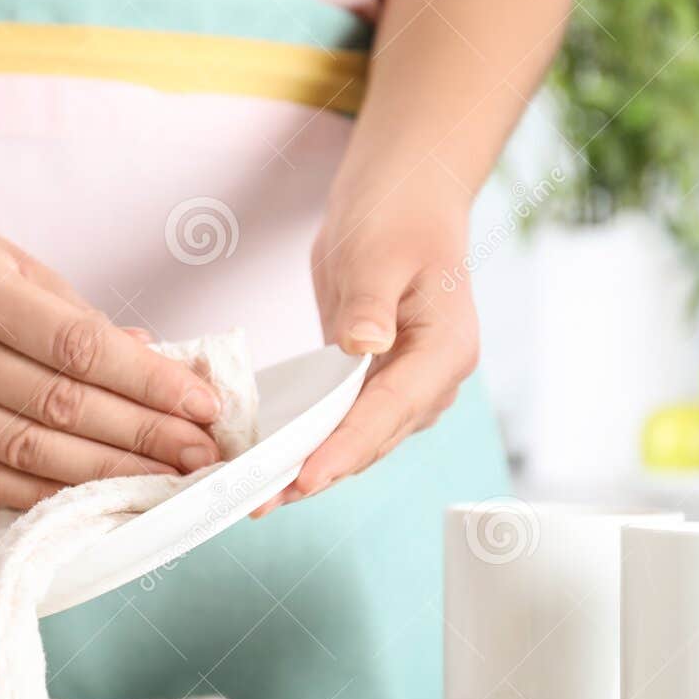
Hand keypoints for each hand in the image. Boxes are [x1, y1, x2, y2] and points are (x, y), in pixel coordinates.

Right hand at [0, 226, 223, 508]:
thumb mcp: (27, 271)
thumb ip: (88, 325)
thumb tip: (163, 372)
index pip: (79, 348)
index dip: (148, 383)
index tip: (202, 405)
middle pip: (61, 407)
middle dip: (144, 436)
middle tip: (202, 455)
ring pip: (33, 454)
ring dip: (111, 473)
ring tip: (167, 479)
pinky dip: (55, 494)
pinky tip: (104, 494)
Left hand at [253, 202, 478, 516]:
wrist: (402, 196)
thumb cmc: (398, 215)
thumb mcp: (378, 254)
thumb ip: (370, 304)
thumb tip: (363, 347)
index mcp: (443, 351)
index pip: (388, 412)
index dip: (344, 449)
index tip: (304, 479)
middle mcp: (430, 379)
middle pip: (370, 441)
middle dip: (317, 474)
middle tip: (258, 502)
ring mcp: (403, 384)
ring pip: (355, 442)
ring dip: (308, 469)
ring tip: (255, 496)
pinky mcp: (373, 381)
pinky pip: (341, 423)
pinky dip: (308, 443)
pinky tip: (269, 463)